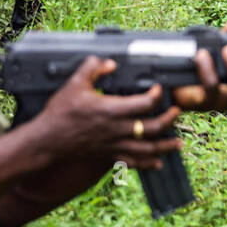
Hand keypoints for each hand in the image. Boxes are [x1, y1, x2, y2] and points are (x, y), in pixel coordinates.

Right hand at [30, 56, 181, 170]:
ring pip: (148, 149)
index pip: (144, 104)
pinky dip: (148, 164)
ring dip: (165, 146)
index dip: (156, 96)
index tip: (159, 90)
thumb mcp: (75, 84)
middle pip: (153, 127)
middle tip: (177, 111)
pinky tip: (157, 163)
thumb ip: (93, 68)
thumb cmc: (60, 113)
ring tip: (178, 143)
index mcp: (111, 110)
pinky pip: (133, 162)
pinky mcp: (109, 155)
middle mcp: (117, 130)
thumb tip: (110, 62)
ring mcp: (114, 145)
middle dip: (169, 120)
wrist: (48, 141)